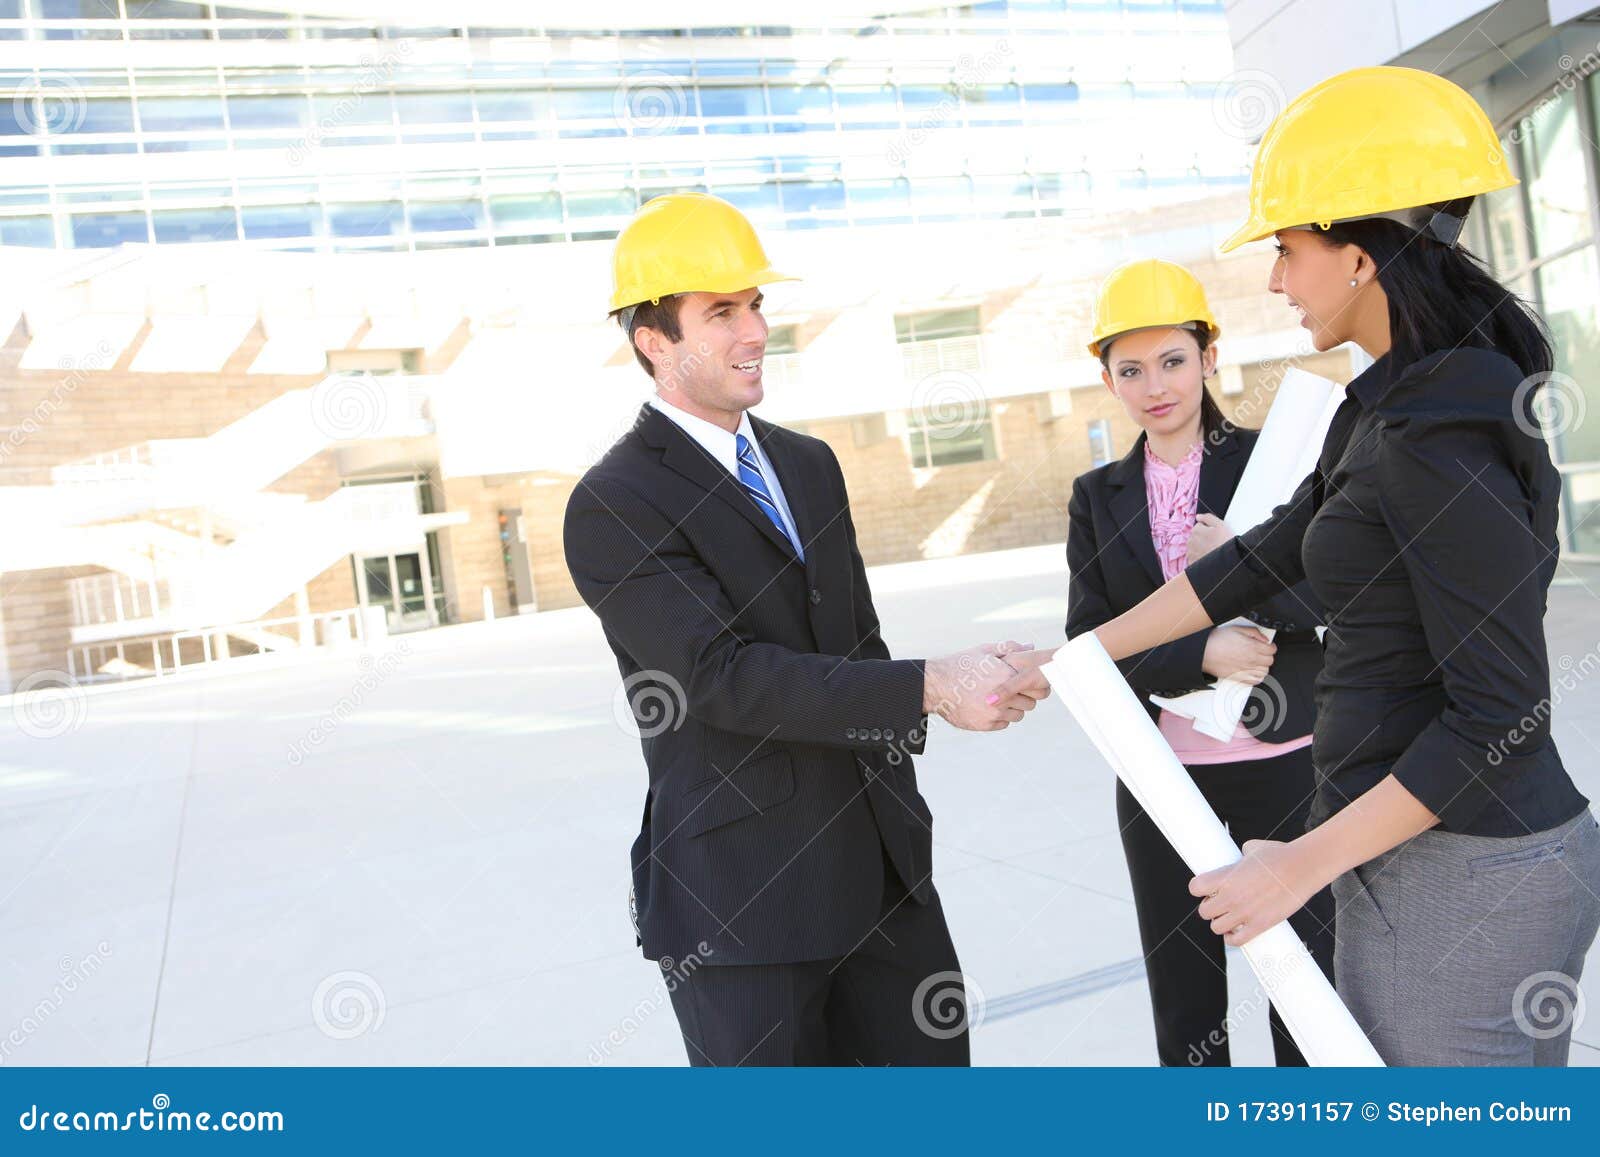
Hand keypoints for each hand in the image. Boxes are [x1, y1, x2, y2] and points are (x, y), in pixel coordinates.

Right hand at [923, 641, 1047, 730]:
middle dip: (1023, 697)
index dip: (1030, 684)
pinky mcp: (985, 725)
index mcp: (1006, 675)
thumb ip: (1009, 648)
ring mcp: (994, 712)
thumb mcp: (984, 651)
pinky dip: (1000, 717)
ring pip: (1018, 715)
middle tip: (1011, 691)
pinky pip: (1004, 723)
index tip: (1023, 682)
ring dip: (1012, 708)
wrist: (935, 685)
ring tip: (999, 699)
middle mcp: (1003, 696)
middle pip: (1029, 703)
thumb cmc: (960, 665)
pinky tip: (988, 706)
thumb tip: (1030, 646)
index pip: (1034, 686)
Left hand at [1186, 512, 1233, 566]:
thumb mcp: (1221, 525)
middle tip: (1216, 543)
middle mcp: (1190, 541)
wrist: (1228, 562)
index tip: (1216, 534)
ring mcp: (1190, 553)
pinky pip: (1194, 558)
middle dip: (1204, 538)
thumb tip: (1198, 516)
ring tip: (1213, 551)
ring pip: (1194, 547)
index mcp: (1196, 530)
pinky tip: (1209, 558)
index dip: (1209, 529)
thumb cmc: (1226, 543)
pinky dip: (1200, 558)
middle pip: (1196, 537)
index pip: (1199, 526)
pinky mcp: (1192, 563)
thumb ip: (1208, 518)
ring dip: (1201, 548)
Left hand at [1189, 839, 1319, 946]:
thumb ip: (1239, 856)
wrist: (1302, 867)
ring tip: (1230, 916)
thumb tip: (1240, 857)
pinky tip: (1235, 931)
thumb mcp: (1252, 848)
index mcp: (1225, 876)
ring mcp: (1244, 912)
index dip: (1199, 888)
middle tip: (1221, 903)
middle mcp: (1231, 896)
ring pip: (1216, 927)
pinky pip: (1236, 941)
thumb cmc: (1279, 855)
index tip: (1206, 889)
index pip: (1195, 888)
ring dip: (1221, 922)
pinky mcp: (1260, 925)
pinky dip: (1232, 938)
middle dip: (1210, 907)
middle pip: (1204, 911)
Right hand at [1201, 625, 1274, 683]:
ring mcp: (1246, 670)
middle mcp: (1251, 660)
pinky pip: (1256, 681)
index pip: (1272, 649)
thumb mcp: (1237, 629)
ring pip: (1265, 671)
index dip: (1269, 646)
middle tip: (1259, 652)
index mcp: (1252, 647)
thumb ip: (1254, 633)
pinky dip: (1257, 677)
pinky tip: (1252, 671)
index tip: (1264, 645)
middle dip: (1266, 656)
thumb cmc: (1217, 640)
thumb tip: (1265, 639)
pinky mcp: (1239, 677)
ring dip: (1262, 666)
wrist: (1204, 652)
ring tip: (1255, 661)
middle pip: (1270, 661)